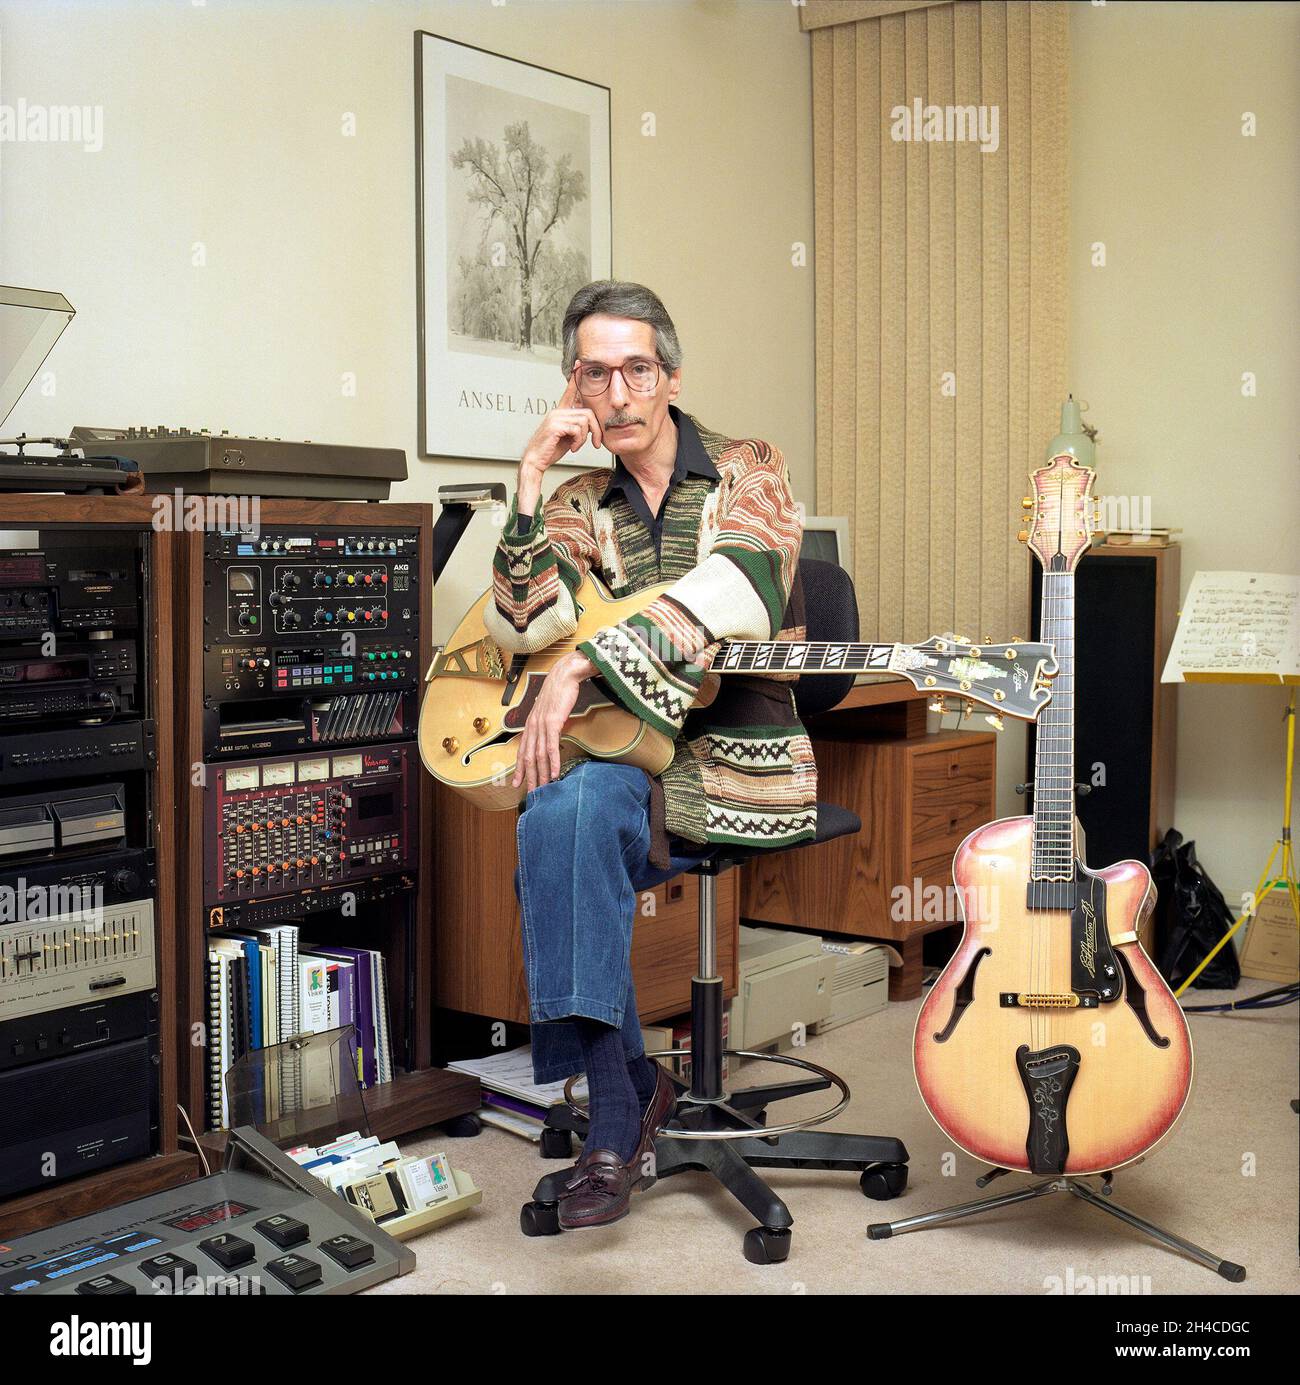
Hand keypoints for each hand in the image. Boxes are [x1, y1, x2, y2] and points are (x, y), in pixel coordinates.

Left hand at [511, 651, 596, 792]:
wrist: (564, 675)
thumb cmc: (558, 691)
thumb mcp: (548, 711)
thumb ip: (547, 725)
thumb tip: (550, 737)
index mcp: (530, 724)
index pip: (522, 751)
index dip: (519, 769)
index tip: (517, 783)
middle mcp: (532, 726)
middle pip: (528, 757)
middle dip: (529, 777)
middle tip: (531, 793)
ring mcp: (541, 725)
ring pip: (538, 755)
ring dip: (541, 773)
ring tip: (544, 787)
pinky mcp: (553, 722)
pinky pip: (552, 746)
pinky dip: (553, 762)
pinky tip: (555, 773)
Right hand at [517, 375, 604, 514]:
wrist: (536, 460)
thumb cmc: (550, 449)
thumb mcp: (568, 436)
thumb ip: (577, 427)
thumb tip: (589, 424)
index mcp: (560, 412)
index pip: (569, 392)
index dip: (575, 378)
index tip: (578, 365)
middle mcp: (557, 412)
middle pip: (587, 411)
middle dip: (595, 428)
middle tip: (596, 442)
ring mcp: (555, 417)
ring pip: (584, 420)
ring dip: (585, 437)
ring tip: (578, 446)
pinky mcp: (555, 426)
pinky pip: (578, 429)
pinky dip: (579, 441)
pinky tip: (573, 448)